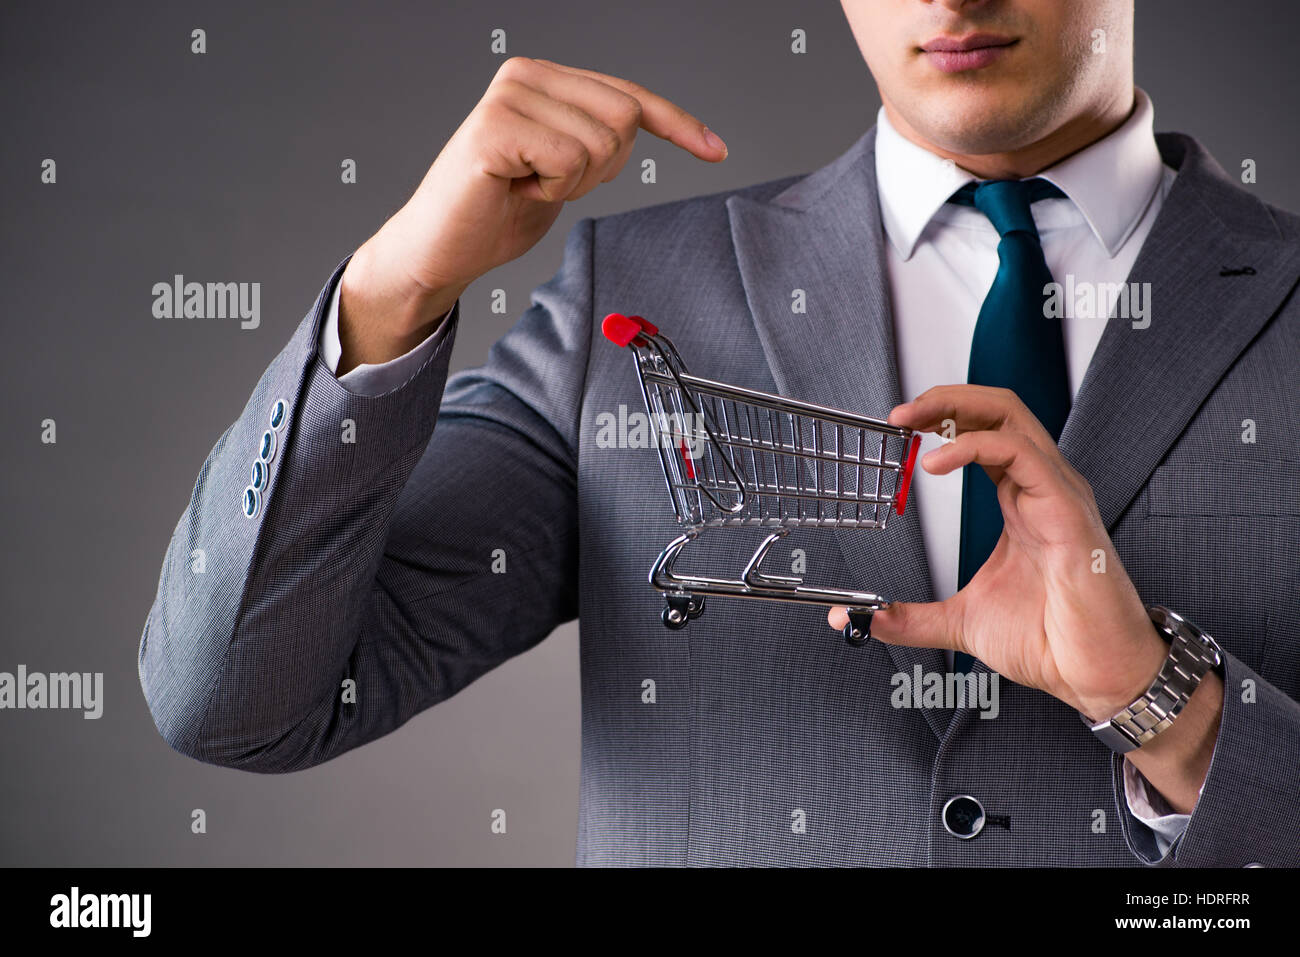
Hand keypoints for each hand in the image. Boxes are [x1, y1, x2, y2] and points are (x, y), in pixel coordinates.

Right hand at [336, 56, 726, 370]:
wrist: (441, 249)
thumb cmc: (496, 211)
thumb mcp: (563, 168)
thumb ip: (596, 138)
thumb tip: (647, 126)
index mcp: (545, 77)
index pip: (630, 95)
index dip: (678, 124)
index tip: (715, 150)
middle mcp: (526, 73)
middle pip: (624, 119)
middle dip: (602, 169)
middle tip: (551, 183)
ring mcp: (508, 96)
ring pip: (601, 144)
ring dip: (572, 184)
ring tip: (528, 186)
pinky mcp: (494, 127)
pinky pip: (568, 161)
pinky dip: (551, 190)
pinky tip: (515, 189)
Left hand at [827, 384, 1166, 721]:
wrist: (1096, 673)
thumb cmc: (1052, 641)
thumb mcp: (961, 623)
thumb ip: (909, 617)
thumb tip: (856, 619)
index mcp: (1020, 501)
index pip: (984, 433)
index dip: (942, 420)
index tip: (898, 427)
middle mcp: (1042, 487)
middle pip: (998, 409)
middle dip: (946, 399)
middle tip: (900, 413)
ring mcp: (1058, 494)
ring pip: (1012, 417)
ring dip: (957, 408)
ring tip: (912, 421)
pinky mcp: (1067, 510)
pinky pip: (1022, 454)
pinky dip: (975, 446)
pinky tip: (936, 462)